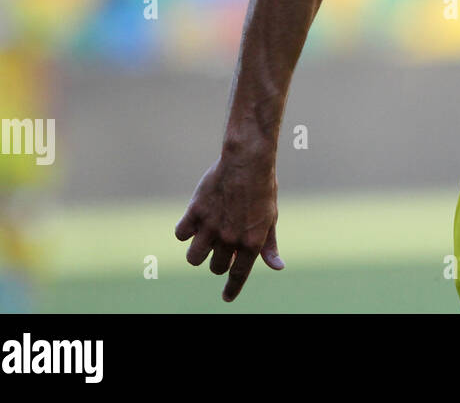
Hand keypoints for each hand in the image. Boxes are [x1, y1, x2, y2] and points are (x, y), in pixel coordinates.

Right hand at [175, 154, 282, 301]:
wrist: (248, 162)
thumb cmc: (263, 190)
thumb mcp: (271, 219)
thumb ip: (270, 246)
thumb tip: (278, 267)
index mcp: (251, 242)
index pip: (238, 276)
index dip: (232, 290)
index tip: (226, 298)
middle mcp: (229, 239)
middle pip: (216, 267)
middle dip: (218, 262)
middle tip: (223, 246)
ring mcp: (211, 227)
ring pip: (194, 258)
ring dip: (198, 253)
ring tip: (205, 240)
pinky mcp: (195, 212)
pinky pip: (181, 234)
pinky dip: (185, 232)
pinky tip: (193, 223)